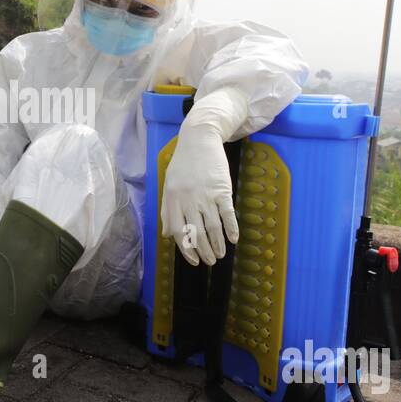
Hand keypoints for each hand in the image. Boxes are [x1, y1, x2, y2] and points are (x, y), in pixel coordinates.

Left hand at [160, 123, 238, 266]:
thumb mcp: (169, 185)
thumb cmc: (183, 164)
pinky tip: (233, 240)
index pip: (179, 233)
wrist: (199, 139)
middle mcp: (188, 201)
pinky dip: (231, 229)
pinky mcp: (222, 190)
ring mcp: (206, 196)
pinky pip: (227, 214)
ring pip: (213, 228)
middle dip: (204, 252)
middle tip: (210, 261)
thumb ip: (167, 211)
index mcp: (173, 200)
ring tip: (220, 255)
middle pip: (197, 234)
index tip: (193, 261)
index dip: (187, 250)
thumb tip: (167, 235)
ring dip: (217, 244)